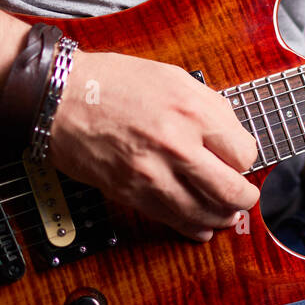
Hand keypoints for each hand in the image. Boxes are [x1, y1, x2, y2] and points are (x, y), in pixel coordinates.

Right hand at [48, 50, 259, 241]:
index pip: (244, 154)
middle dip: (244, 198)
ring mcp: (153, 173)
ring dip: (221, 218)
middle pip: (232, 191)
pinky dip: (192, 226)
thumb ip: (208, 106)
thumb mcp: (173, 77)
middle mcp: (177, 144)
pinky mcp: (130, 193)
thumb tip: (231, 135)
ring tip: (226, 215)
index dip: (245, 160)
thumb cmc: (113, 83)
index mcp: (193, 110)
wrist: (60, 97)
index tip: (238, 161)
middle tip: (244, 197)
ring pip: (205, 213)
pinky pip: (172, 220)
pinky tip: (200, 225)